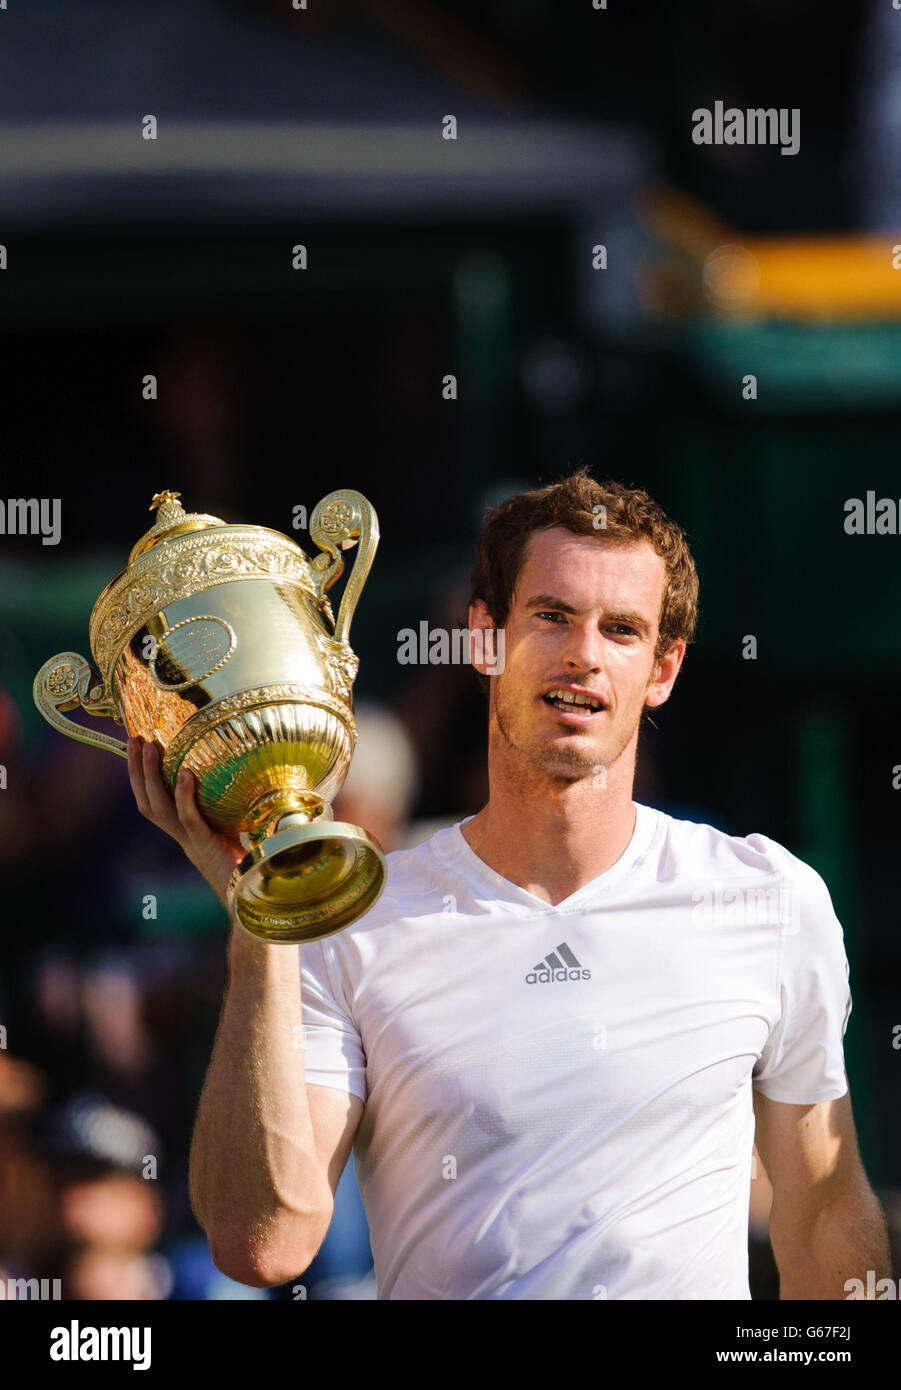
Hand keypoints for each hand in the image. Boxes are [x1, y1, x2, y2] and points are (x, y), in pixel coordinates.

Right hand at [126, 735, 245, 910]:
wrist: (254, 897)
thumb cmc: (252, 862)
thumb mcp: (239, 826)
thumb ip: (235, 804)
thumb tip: (251, 768)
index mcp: (186, 832)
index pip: (154, 800)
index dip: (143, 776)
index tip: (140, 746)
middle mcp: (181, 837)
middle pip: (146, 801)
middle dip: (137, 770)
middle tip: (134, 738)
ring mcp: (190, 842)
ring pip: (159, 808)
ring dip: (151, 776)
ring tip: (150, 746)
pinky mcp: (204, 846)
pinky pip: (189, 819)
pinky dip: (184, 796)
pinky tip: (187, 773)